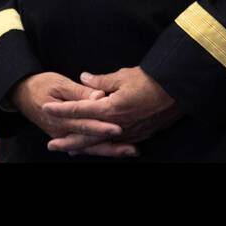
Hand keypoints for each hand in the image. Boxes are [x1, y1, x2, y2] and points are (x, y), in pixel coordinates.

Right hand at [11, 72, 130, 156]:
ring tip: (130, 151)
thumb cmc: (42, 85)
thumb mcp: (60, 84)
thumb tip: (99, 96)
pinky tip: (116, 150)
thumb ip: (81, 92)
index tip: (119, 128)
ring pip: (89, 148)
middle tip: (131, 148)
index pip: (85, 125)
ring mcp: (63, 136)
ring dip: (110, 150)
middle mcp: (62, 132)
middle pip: (90, 142)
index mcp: (60, 118)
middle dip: (112, 145)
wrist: (22, 93)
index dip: (102, 127)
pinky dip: (101, 149)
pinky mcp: (66, 136)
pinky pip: (85, 146)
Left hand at [42, 68, 181, 154]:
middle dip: (67, 140)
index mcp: (109, 108)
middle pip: (86, 136)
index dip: (61, 109)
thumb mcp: (123, 76)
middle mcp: (116, 125)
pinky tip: (99, 148)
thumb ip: (101, 81)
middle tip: (51, 145)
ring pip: (100, 144)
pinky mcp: (139, 135)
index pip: (79, 109)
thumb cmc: (151, 80)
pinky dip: (104, 147)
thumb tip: (84, 78)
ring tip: (70, 150)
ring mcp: (128, 133)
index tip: (46, 108)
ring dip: (84, 147)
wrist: (179, 90)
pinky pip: (116, 145)